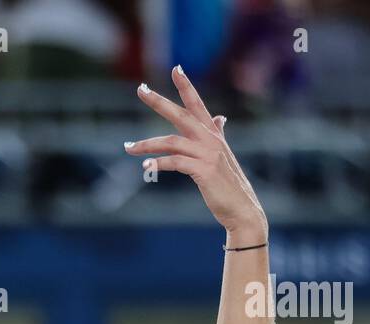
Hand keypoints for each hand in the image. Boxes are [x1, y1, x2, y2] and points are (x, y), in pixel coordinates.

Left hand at [125, 66, 266, 240]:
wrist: (242, 209)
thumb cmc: (227, 183)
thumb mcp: (222, 154)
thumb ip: (219, 134)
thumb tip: (221, 118)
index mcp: (213, 134)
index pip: (198, 104)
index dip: (187, 86)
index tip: (176, 68)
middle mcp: (210, 140)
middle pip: (180, 114)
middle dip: (159, 101)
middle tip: (141, 88)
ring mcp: (207, 154)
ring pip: (171, 141)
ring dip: (146, 143)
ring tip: (128, 147)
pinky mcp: (203, 171)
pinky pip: (175, 163)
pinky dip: (159, 164)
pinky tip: (145, 167)